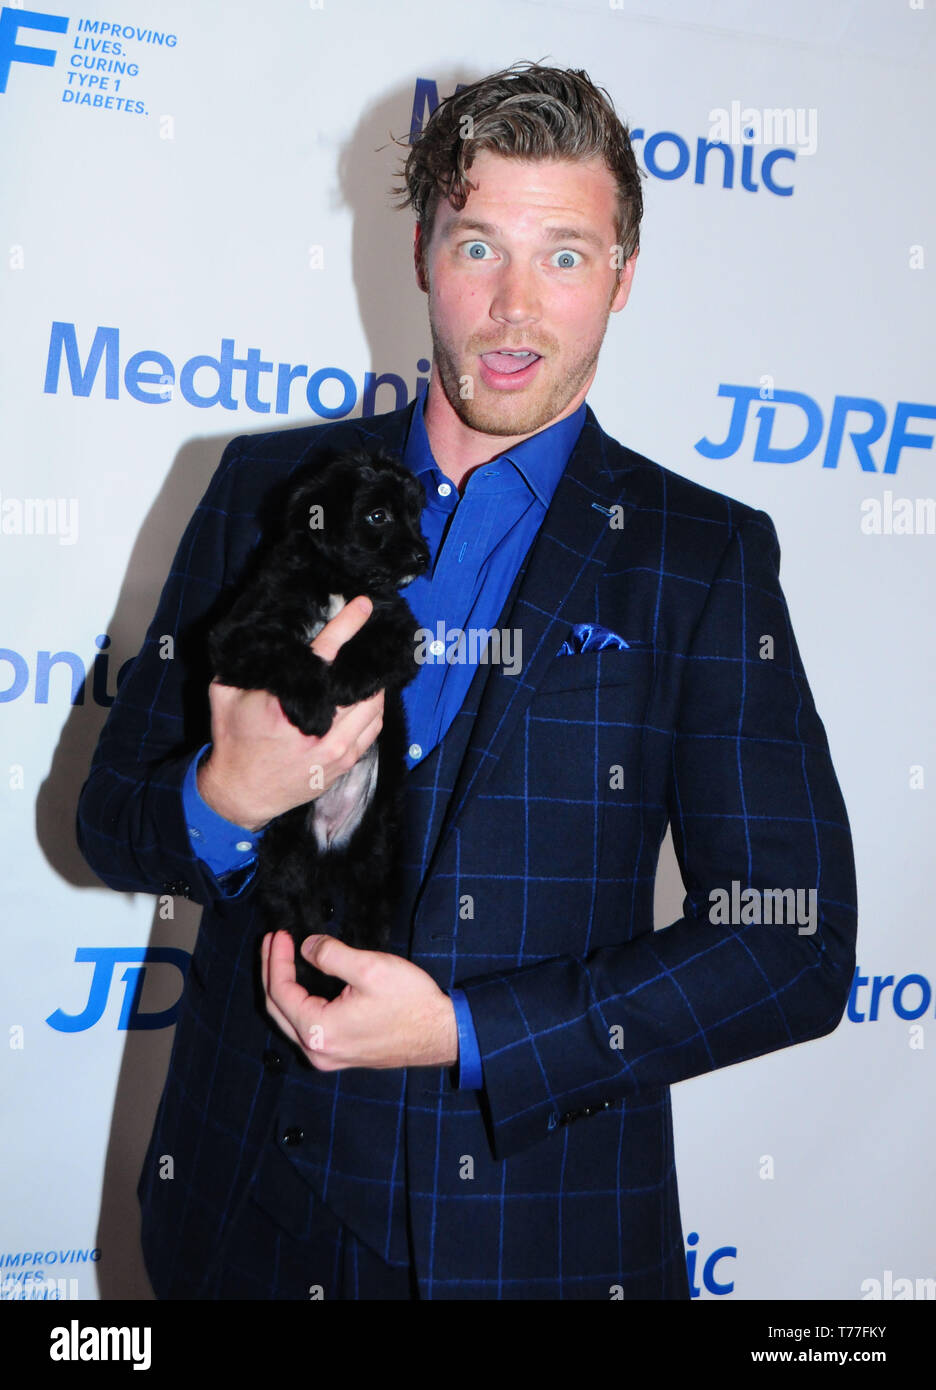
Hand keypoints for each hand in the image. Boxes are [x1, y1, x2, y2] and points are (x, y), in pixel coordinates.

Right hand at [197, 595, 383, 830]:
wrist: (241, 793)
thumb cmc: (233, 739)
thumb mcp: (225, 694)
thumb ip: (248, 664)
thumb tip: (265, 633)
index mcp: (284, 704)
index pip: (326, 654)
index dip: (347, 624)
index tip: (363, 605)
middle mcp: (316, 725)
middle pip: (360, 680)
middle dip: (365, 657)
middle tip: (364, 643)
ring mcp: (334, 747)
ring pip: (374, 704)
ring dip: (373, 684)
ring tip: (365, 671)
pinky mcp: (344, 762)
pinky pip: (374, 728)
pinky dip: (373, 709)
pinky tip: (364, 700)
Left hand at [261, 929, 458, 1070]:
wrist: (441, 1033)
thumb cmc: (410, 1002)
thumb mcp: (370, 968)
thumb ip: (331, 954)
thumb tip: (307, 947)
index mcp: (320, 1031)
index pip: (281, 992)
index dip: (276, 959)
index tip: (280, 934)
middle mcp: (317, 1051)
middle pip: (277, 1009)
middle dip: (271, 971)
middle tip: (273, 942)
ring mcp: (328, 1057)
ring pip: (289, 1020)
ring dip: (282, 987)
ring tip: (281, 958)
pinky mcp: (340, 1054)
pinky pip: (305, 1027)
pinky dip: (297, 1002)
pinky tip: (302, 983)